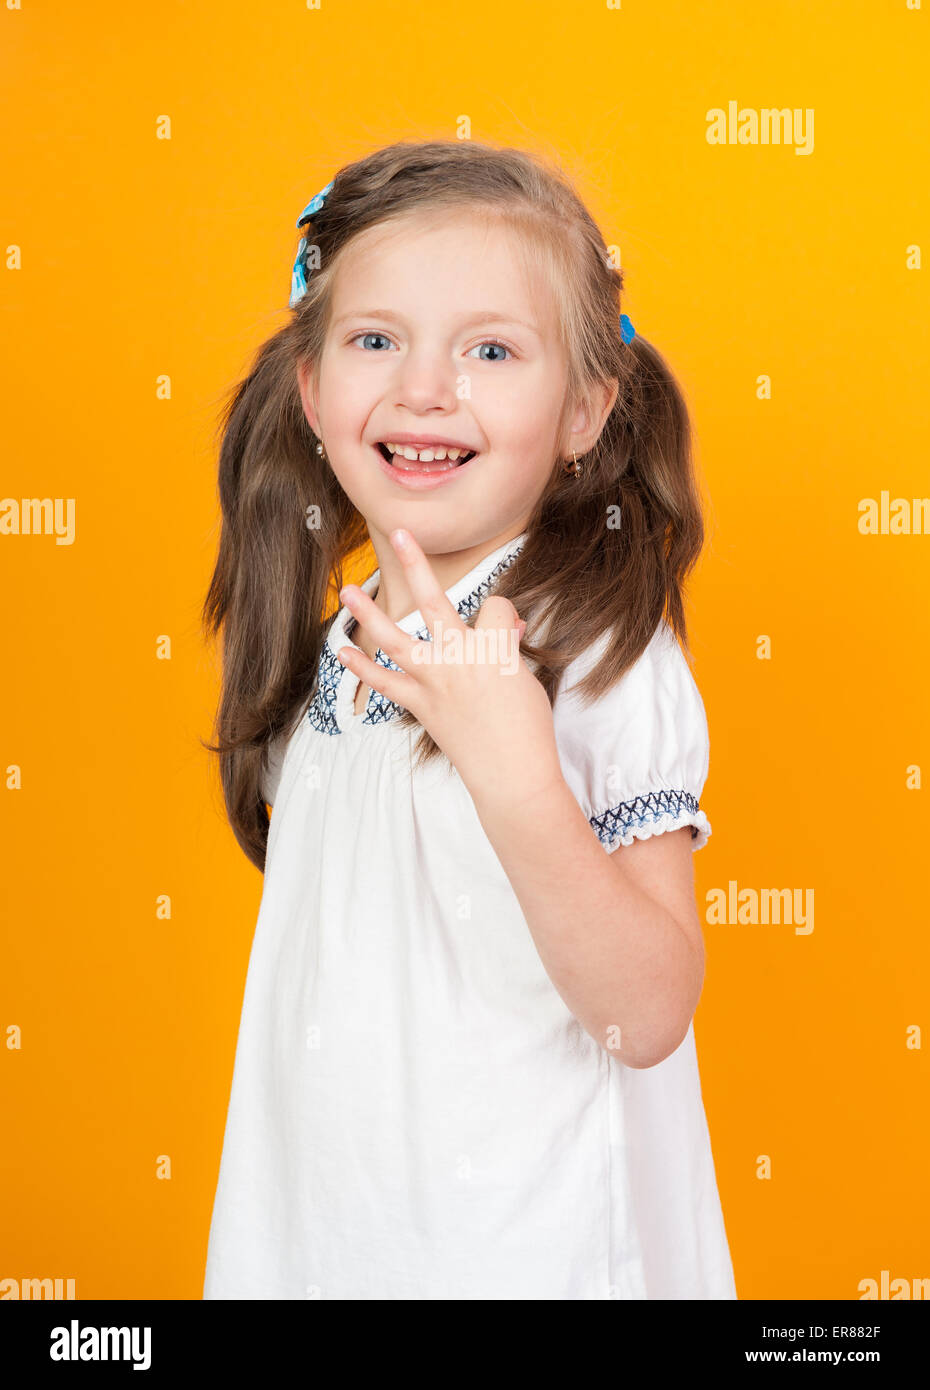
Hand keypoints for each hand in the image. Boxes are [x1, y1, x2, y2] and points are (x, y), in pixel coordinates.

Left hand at [335, 529, 565, 813]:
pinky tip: (345, 652)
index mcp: (494, 647)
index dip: (506, 616)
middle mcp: (459, 658)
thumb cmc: (529, 729)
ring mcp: (435, 681)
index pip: (496, 607)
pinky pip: (385, 682)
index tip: (513, 633)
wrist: (512, 775)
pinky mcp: (420, 705)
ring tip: (348, 590)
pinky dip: (363, 668)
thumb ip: (508, 648)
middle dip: (417, 563)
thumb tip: (503, 629)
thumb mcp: (528, 679)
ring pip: (395, 638)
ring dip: (369, 612)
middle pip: (434, 600)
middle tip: (399, 534)